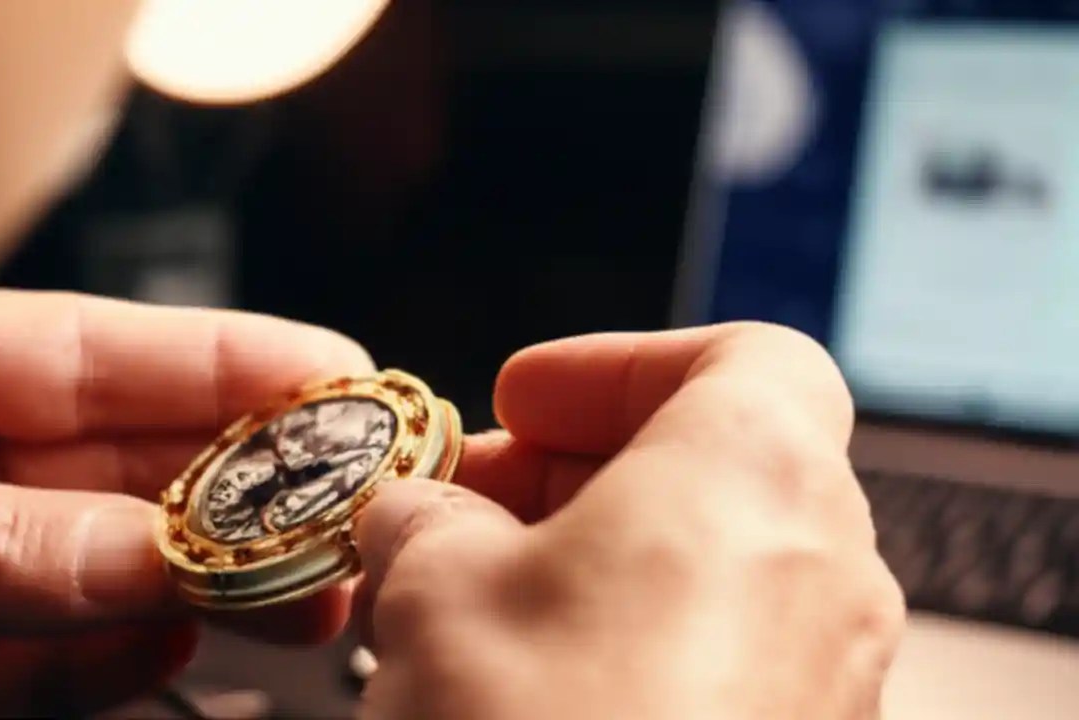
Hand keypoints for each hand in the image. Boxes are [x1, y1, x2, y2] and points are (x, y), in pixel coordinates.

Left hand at [0, 289, 373, 717]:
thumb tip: (148, 553)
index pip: (83, 350)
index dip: (216, 358)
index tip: (329, 372)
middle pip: (119, 465)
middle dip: (237, 482)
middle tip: (342, 498)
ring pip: (106, 571)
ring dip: (210, 581)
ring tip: (303, 587)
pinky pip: (53, 665)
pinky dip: (125, 659)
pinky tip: (184, 639)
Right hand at [353, 324, 905, 719]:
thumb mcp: (435, 590)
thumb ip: (425, 517)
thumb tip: (414, 512)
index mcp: (754, 475)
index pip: (741, 354)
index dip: (616, 366)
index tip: (523, 399)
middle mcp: (822, 571)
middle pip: (717, 458)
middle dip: (581, 465)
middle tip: (473, 497)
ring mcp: (825, 675)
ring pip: (715, 562)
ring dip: (598, 554)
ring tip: (480, 591)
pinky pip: (721, 653)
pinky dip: (634, 635)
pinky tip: (530, 676)